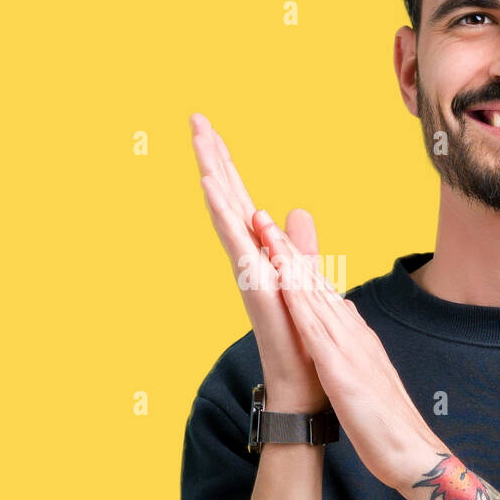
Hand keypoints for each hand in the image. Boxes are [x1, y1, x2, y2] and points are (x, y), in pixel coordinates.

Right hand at [190, 113, 326, 410]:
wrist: (302, 380)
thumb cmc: (299, 337)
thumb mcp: (304, 277)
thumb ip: (299, 244)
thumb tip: (296, 211)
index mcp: (259, 251)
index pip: (240, 198)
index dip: (227, 163)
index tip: (210, 129)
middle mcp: (247, 255)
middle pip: (227, 197)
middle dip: (212, 157)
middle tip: (195, 118)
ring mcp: (246, 266)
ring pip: (225, 212)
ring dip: (212, 175)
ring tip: (199, 141)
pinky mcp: (252, 281)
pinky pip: (234, 240)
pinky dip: (222, 212)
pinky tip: (210, 186)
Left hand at [250, 211, 442, 487]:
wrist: (411, 452)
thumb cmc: (387, 420)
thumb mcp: (365, 371)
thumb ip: (354, 339)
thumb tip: (343, 310)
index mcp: (354, 336)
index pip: (321, 292)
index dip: (296, 263)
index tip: (274, 236)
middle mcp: (351, 333)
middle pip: (315, 283)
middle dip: (287, 249)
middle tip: (261, 215)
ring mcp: (347, 348)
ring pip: (314, 296)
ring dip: (289, 262)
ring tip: (266, 231)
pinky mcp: (342, 369)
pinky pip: (317, 329)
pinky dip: (300, 302)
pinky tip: (284, 282)